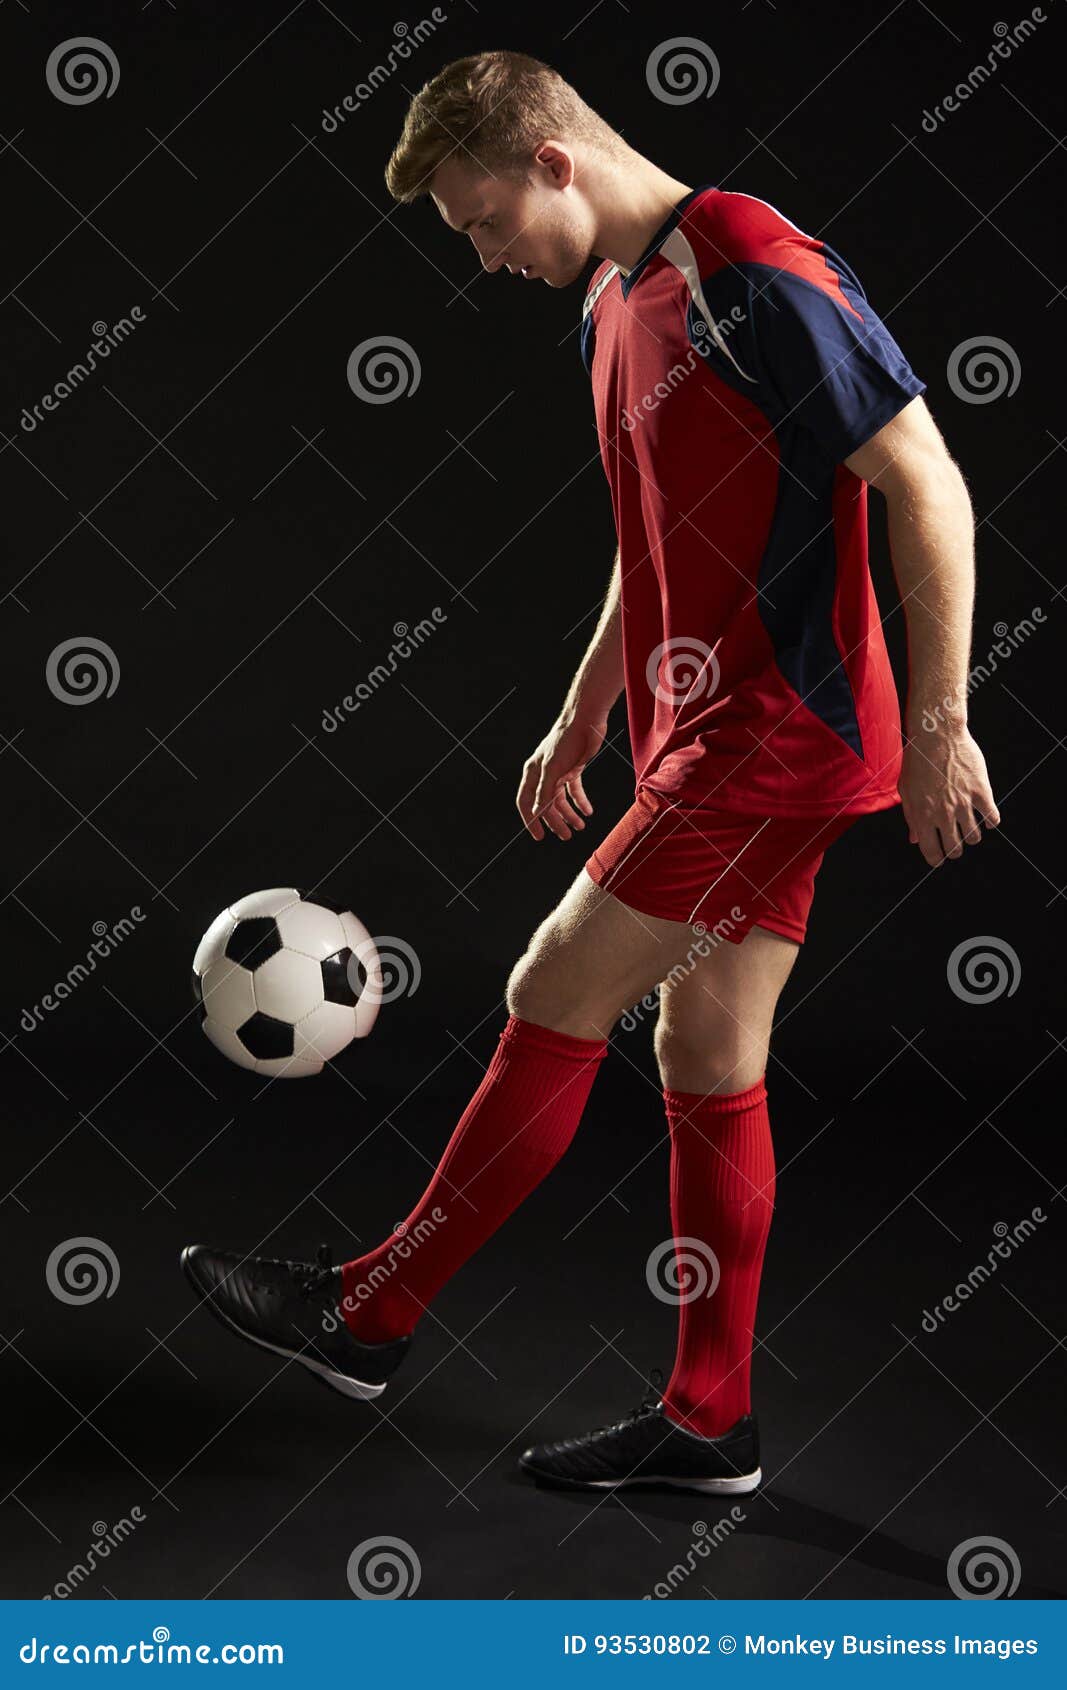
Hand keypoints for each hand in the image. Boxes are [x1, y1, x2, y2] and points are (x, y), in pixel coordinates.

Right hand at [516, 715, 605, 840]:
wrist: (586, 721)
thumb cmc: (565, 741)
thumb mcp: (552, 768)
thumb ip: (545, 791)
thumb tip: (537, 812)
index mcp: (533, 773)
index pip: (526, 802)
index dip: (531, 820)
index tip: (539, 837)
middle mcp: (544, 774)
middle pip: (546, 804)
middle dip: (555, 822)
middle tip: (566, 836)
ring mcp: (559, 772)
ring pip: (561, 800)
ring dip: (570, 814)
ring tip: (580, 827)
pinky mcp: (574, 769)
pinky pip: (575, 791)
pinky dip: (581, 802)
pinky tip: (587, 812)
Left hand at [899, 725, 999, 866]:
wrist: (937, 736)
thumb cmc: (917, 763)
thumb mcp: (906, 791)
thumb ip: (911, 817)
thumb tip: (915, 840)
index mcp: (922, 816)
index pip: (932, 851)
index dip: (936, 860)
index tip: (939, 860)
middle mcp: (943, 814)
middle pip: (954, 848)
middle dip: (955, 850)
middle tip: (956, 844)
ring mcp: (963, 804)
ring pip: (973, 837)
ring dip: (972, 837)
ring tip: (970, 830)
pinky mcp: (981, 792)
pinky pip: (992, 818)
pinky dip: (991, 823)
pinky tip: (988, 820)